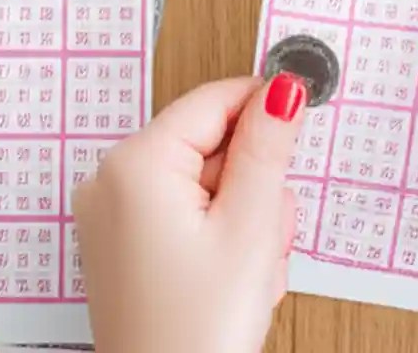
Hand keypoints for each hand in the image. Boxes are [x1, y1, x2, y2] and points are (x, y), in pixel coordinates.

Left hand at [73, 75, 307, 352]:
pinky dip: (220, 238)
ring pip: (209, 185)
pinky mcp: (127, 246)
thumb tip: (282, 89)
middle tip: (263, 236)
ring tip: (247, 268)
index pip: (214, 101)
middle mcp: (112, 183)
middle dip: (254, 185)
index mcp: (135, 165)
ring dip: (244, 219)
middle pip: (213, 146)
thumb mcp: (250, 227)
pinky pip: (189, 216)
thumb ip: (268, 148)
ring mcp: (116, 217)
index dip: (265, 108)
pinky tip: (229, 277)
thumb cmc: (196, 333)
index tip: (305, 111)